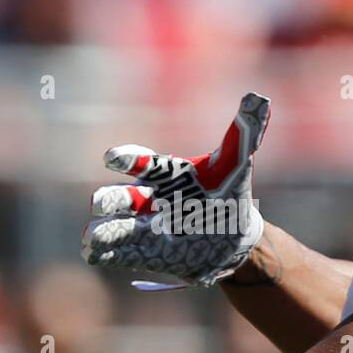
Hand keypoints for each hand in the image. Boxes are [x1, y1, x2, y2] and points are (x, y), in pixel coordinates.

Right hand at [81, 92, 270, 286]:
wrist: (232, 239)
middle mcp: (148, 198)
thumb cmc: (229, 195)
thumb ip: (244, 134)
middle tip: (101, 201)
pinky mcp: (141, 252)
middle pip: (123, 196)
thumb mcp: (236, 166)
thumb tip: (258, 98)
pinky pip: (117, 253)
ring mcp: (142, 226)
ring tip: (94, 236)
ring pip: (115, 226)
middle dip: (111, 199)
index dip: (129, 160)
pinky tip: (94, 254)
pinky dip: (104, 254)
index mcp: (166, 175)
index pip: (144, 164)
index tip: (114, 158)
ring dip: (102, 230)